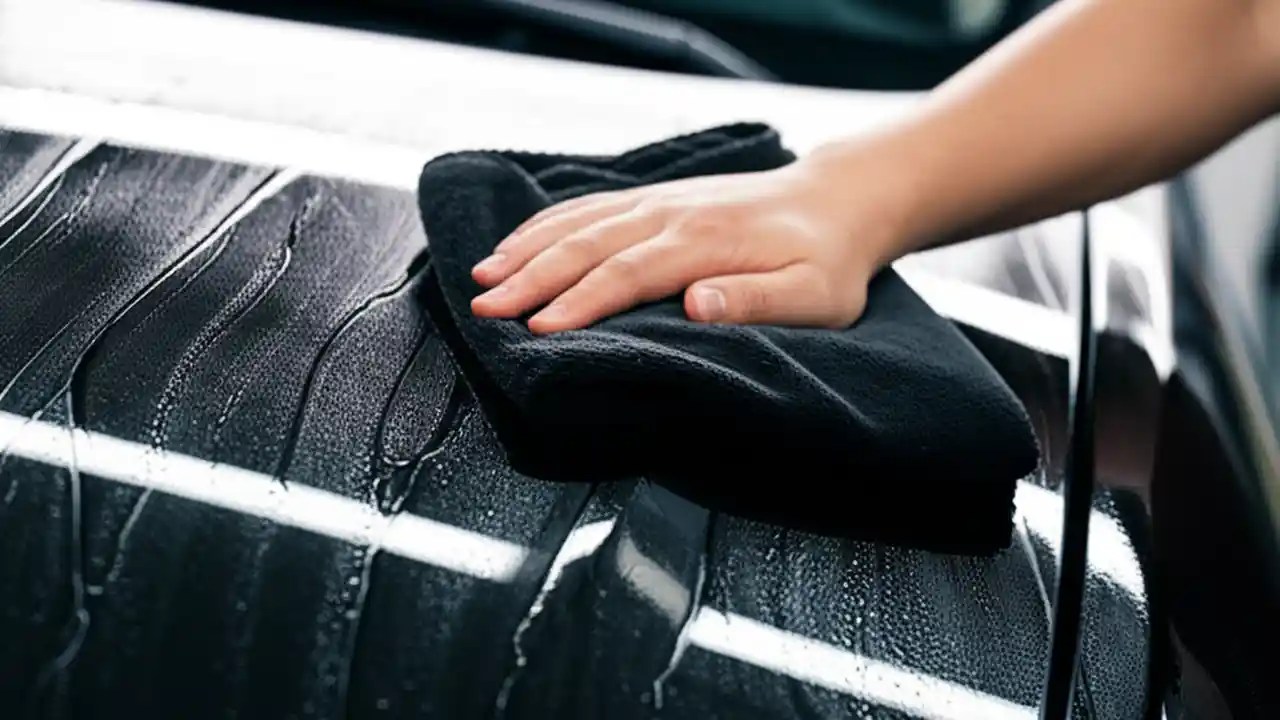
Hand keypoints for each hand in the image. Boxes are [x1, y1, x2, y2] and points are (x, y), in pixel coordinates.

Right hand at [469, 152, 898, 333]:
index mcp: (704, 242)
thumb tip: (697, 305)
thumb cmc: (827, 258)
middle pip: (587, 246)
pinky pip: (590, 208)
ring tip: (481, 278)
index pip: (627, 274)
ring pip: (579, 223)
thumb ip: (756, 299)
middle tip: (484, 310)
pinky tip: (517, 242)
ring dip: (527, 249)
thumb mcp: (814, 293)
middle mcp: (671, 215)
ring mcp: (660, 202)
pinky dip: (547, 225)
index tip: (537, 328)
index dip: (578, 302)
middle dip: (530, 278)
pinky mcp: (656, 199)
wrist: (839, 197)